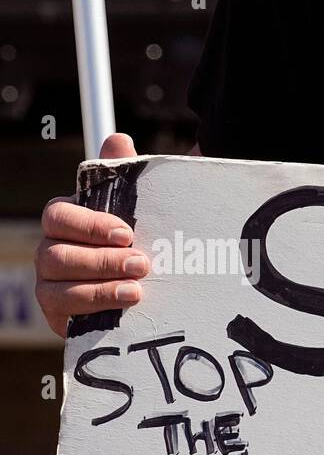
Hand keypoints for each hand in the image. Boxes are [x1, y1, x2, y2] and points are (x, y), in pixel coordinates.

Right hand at [35, 133, 146, 336]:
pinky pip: (66, 312)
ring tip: (137, 289)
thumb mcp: (133, 210)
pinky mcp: (58, 315)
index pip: (59, 215)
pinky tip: (124, 305)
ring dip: (101, 286)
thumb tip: (119, 140)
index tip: (127, 233)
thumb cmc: (133, 245)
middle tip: (141, 264)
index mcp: (66, 223)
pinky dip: (96, 306)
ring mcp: (50, 284)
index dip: (90, 224)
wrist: (139, 294)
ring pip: (60, 285)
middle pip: (57, 253)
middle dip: (102, 259)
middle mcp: (51, 251)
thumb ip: (123, 177)